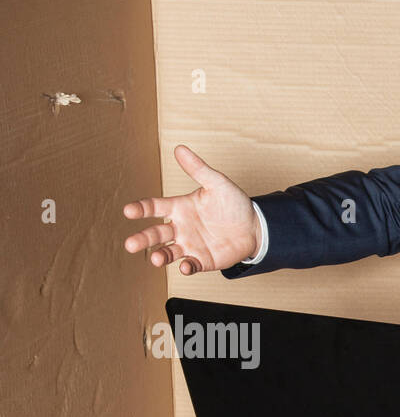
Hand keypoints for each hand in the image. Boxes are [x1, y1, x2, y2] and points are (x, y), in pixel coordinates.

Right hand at [123, 144, 258, 274]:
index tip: (128, 211)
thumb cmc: (233, 204)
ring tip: (155, 259)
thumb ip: (198, 169)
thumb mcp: (217, 183)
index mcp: (179, 207)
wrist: (254, 227)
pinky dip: (186, 267)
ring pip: (169, 251)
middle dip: (143, 239)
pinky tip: (184, 267)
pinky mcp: (203, 260)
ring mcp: (190, 245)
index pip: (154, 207)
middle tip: (130, 245)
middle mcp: (180, 227)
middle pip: (156, 233)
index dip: (141, 209)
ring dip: (160, 255)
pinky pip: (191, 265)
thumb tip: (180, 149)